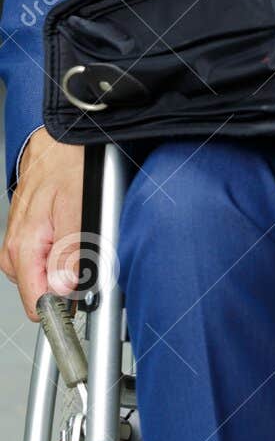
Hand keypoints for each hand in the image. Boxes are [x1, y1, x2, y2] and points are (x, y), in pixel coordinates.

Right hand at [0, 130, 85, 320]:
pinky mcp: (29, 226)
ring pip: (43, 269)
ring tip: (85, 235)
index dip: (63, 306)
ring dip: (65, 262)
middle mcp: (17, 244)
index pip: (36, 302)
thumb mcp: (78, 207)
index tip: (84, 297)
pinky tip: (75, 227)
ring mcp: (21, 235)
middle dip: (67, 283)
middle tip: (92, 259)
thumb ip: (69, 251)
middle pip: (40, 289)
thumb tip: (63, 290)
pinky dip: (62, 246)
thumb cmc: (71, 163)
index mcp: (25, 246)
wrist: (66, 134)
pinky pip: (44, 250)